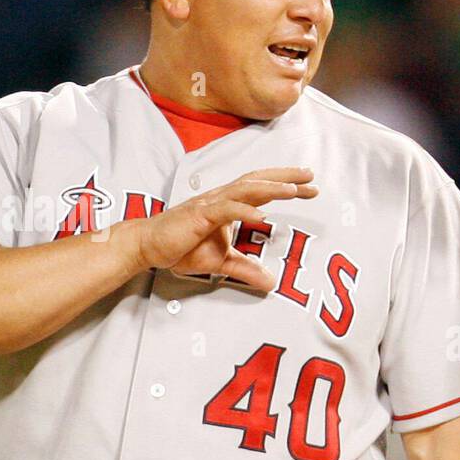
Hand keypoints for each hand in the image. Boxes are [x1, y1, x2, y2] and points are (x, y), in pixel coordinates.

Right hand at [122, 167, 317, 291]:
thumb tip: (271, 282)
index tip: (311, 188)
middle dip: (286, 178)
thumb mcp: (222, 262)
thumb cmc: (181, 248)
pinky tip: (262, 216)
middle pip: (258, 181)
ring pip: (245, 190)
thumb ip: (247, 269)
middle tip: (311, 176)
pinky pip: (226, 210)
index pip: (261, 190)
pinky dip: (245, 211)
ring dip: (270, 189)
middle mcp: (222, 198)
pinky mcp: (200, 215)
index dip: (286, 186)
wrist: (148, 246)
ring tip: (294, 191)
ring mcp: (210, 204)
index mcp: (228, 204)